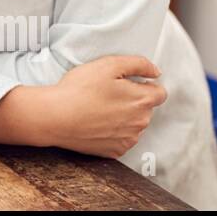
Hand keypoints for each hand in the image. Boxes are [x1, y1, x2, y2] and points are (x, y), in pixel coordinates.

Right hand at [43, 55, 167, 158]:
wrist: (56, 117)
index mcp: (142, 100)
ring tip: (99, 108)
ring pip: (134, 124)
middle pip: (146, 109)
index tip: (128, 83)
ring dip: (124, 117)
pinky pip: (122, 139)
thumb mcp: (108, 65)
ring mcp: (128, 139)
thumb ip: (138, 64)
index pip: (160, 93)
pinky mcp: (115, 151)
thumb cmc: (79, 90)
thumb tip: (155, 71)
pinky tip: (97, 122)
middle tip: (108, 93)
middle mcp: (140, 123)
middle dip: (132, 100)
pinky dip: (113, 132)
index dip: (145, 84)